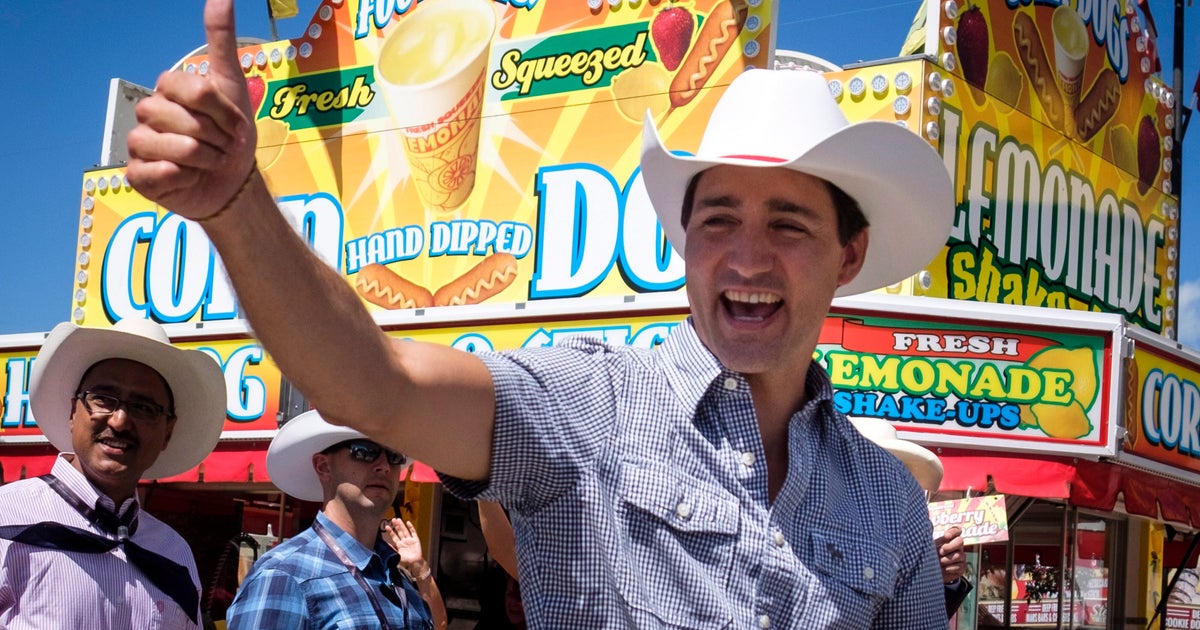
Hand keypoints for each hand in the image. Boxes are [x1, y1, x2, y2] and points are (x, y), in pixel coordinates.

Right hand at [127, 0, 257, 219]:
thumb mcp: (232, 85)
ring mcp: (139, 144)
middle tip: (222, 147)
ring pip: (171, 147)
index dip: (223, 113)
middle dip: (216, 138)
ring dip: (204, 159)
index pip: (195, 91)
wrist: (233, 182)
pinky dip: (182, 178)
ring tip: (209, 162)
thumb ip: (221, 41)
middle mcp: (147, 112)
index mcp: (168, 89)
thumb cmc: (231, 135)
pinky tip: (187, 178)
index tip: (235, 125)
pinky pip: (157, 173)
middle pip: (183, 120)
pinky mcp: (137, 175)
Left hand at [382, 518, 426, 572]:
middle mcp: (404, 541)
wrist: (414, 563)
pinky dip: (411, 527)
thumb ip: (392, 549)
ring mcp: (410, 540)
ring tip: (398, 519)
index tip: (387, 526)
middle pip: (399, 532)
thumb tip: (386, 545)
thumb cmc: (405, 561)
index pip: (394, 537)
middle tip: (392, 519)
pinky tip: (408, 523)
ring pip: (405, 530)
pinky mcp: (416, 540)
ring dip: (402, 525)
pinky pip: (413, 532)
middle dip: (396, 526)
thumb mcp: (396, 555)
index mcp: (399, 545)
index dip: (390, 532)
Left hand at [934, 526, 966, 582]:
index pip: (956, 530)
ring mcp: (961, 557)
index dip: (953, 532)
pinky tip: (942, 569)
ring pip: (958, 555)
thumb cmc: (930, 555)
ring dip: (947, 559)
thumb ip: (929, 537)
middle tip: (941, 551)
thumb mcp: (929, 546)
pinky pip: (959, 566)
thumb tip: (928, 525)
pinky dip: (949, 568)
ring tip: (938, 562)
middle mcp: (958, 546)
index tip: (945, 536)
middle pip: (960, 541)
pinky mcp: (962, 568)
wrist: (932, 572)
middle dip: (950, 546)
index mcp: (950, 538)